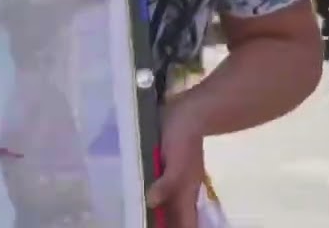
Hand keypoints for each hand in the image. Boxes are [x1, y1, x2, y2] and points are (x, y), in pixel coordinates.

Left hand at [146, 101, 206, 227]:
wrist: (189, 112)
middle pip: (176, 216)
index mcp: (186, 193)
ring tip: (140, 217)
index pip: (186, 223)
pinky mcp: (166, 167)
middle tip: (143, 224)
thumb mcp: (176, 162)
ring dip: (157, 213)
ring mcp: (174, 178)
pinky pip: (158, 188)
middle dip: (163, 224)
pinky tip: (138, 196)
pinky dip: (151, 196)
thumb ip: (166, 183)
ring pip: (168, 204)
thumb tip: (152, 203)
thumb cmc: (184, 138)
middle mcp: (181, 190)